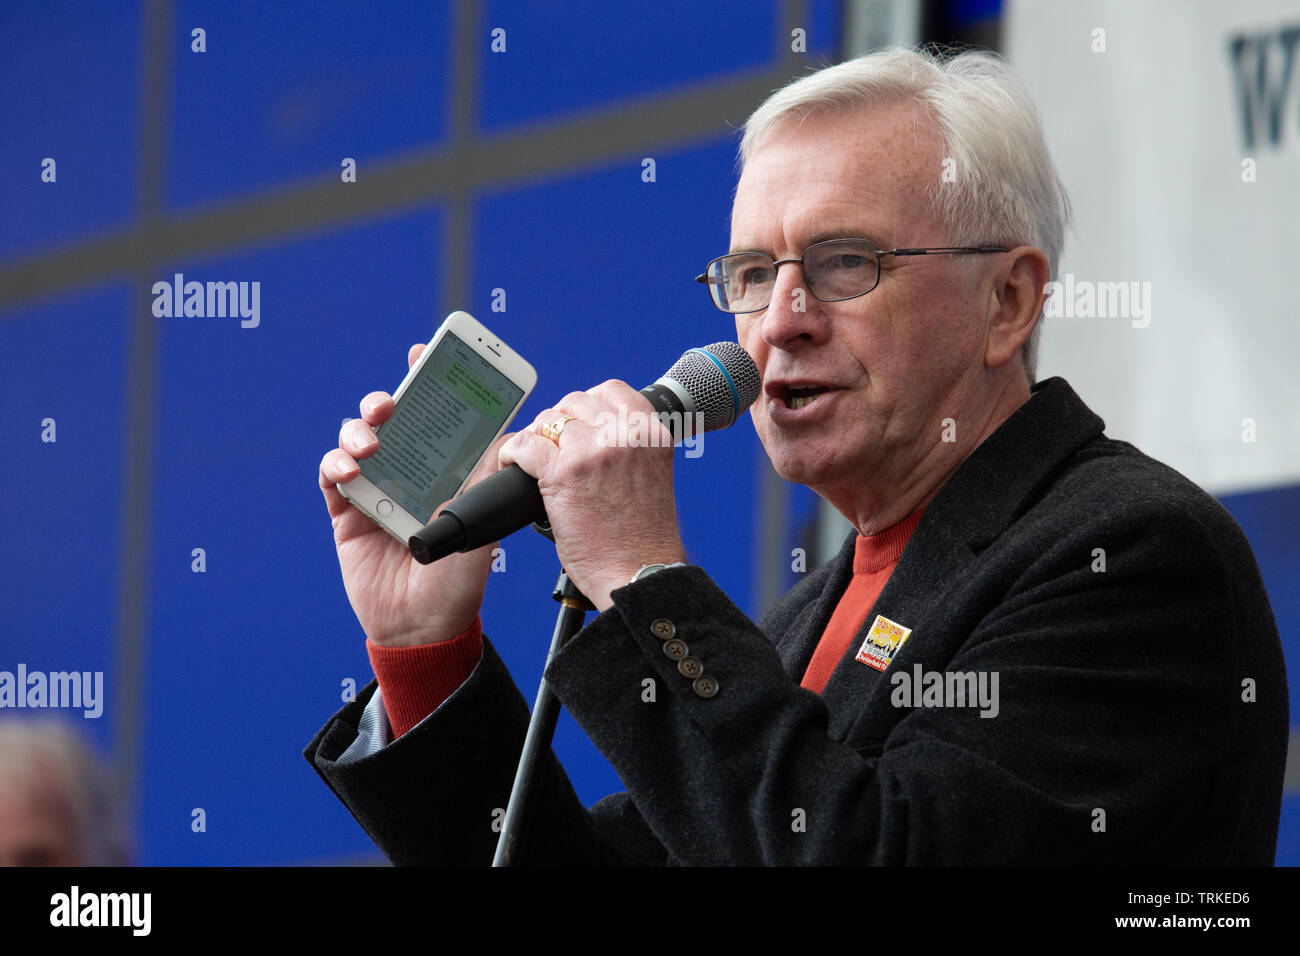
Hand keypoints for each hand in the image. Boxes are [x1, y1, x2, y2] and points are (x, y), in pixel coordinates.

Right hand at [318, 343, 509, 646]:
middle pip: (391, 418)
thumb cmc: (459, 580)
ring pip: (357, 438)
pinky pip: (332, 475)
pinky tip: (350, 472)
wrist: (424, 628)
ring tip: (371, 444)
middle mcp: (409, 471)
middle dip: (387, 399)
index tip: (426, 351)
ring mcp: (376, 488)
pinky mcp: (347, 512)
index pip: (436, 414)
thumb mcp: (482, 526)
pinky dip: (336, 464)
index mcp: (445, 468)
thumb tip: (510, 434)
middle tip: (391, 402)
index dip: (430, 380)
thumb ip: (487, 481)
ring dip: (358, 430)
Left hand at [499, 381, 686, 611]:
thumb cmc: (643, 540)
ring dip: (539, 437)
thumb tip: (590, 434)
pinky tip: (515, 465)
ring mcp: (594, 450)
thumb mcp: (651, 476)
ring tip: (537, 461)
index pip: (611, 391)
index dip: (587, 406)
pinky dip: (514, 453)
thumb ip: (629, 449)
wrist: (639, 575)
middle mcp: (626, 434)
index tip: (577, 424)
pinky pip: (526, 444)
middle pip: (576, 402)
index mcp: (652, 433)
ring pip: (549, 420)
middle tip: (553, 449)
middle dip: (560, 422)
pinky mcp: (564, 473)